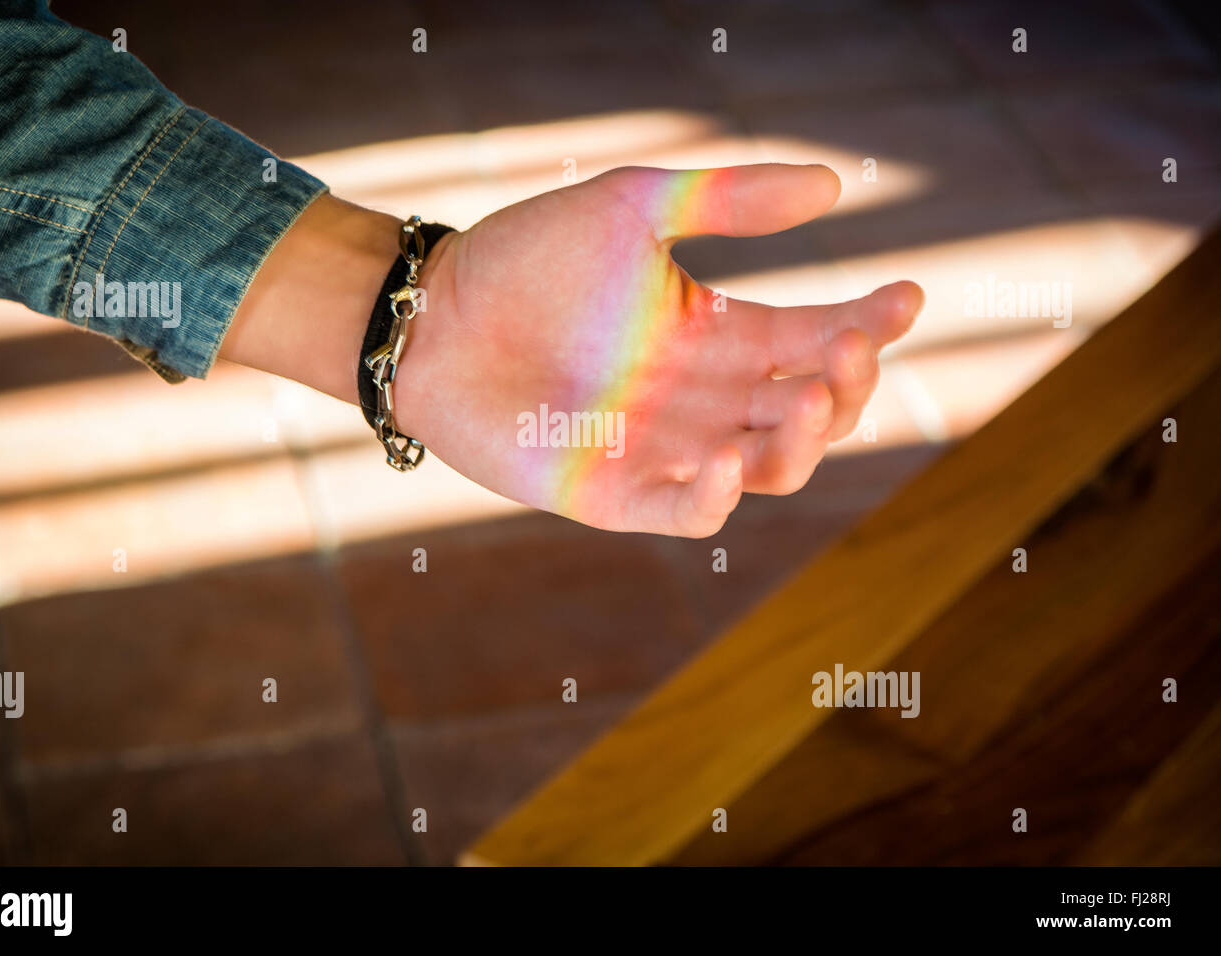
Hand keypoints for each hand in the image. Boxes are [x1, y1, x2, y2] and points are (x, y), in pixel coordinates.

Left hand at [393, 164, 922, 535]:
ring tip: (808, 397)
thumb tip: (836, 184)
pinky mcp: (613, 494)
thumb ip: (729, 199)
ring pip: (769, 469)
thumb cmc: (526, 257)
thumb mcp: (634, 207)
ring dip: (803, 443)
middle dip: (846, 387)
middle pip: (809, 413)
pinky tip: (728, 459)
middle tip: (845, 351)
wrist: (432, 316)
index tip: (907, 293)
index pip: (814, 338)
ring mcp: (663, 450)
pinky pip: (685, 512)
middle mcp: (703, 398)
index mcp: (716, 333)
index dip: (869, 323)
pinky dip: (717, 497)